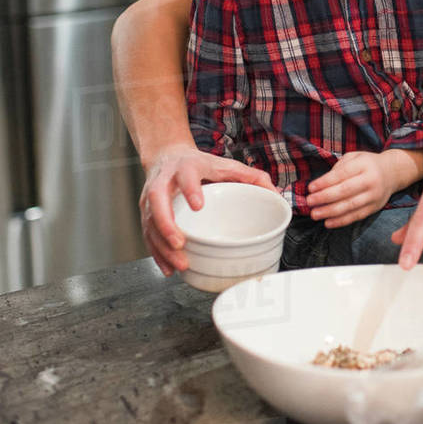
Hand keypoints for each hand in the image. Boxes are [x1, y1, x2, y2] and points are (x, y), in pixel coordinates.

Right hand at [139, 143, 275, 276]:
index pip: (186, 175)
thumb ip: (252, 176)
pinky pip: (147, 234)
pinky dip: (157, 253)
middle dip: (166, 224)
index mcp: (187, 167)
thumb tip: (276, 194)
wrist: (168, 156)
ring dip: (161, 245)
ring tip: (178, 263)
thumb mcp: (226, 164)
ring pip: (149, 222)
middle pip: (157, 200)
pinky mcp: (146, 212)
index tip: (198, 205)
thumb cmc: (199, 164)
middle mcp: (164, 181)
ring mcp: (151, 198)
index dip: (190, 189)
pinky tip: (168, 268)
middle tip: (180, 243)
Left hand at [307, 151, 399, 227]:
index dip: (324, 182)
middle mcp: (370, 180)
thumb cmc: (368, 164)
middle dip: (324, 198)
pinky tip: (328, 222)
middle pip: (344, 191)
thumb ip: (339, 168)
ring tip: (315, 214)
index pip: (341, 175)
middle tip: (309, 202)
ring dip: (330, 212)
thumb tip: (321, 184)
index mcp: (363, 165)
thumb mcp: (354, 157)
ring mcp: (374, 196)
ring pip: (349, 206)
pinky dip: (341, 221)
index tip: (310, 188)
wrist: (393, 173)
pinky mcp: (374, 208)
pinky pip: (356, 216)